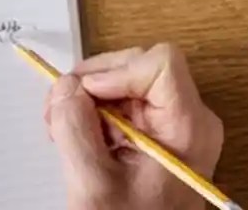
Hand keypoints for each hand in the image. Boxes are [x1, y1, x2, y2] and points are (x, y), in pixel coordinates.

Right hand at [45, 44, 224, 209]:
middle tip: (60, 112)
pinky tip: (80, 136)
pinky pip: (120, 96)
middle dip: (91, 83)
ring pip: (123, 77)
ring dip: (86, 97)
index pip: (160, 63)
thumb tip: (65, 86)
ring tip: (65, 130)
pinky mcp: (156, 126)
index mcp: (187, 127)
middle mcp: (187, 116)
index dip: (115, 72)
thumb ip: (75, 129)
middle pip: (136, 63)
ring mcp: (173, 120)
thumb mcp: (93, 182)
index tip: (85, 97)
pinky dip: (92, 108)